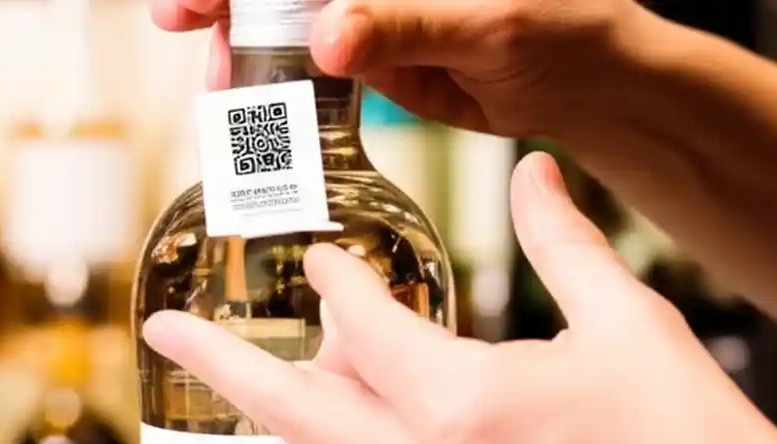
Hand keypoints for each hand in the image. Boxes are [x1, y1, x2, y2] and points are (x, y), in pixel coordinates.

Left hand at [142, 153, 776, 443]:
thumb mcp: (627, 320)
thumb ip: (561, 244)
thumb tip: (535, 177)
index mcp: (464, 403)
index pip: (364, 326)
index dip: (337, 283)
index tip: (326, 262)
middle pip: (294, 410)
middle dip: (221, 362)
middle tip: (166, 331)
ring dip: (288, 435)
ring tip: (265, 408)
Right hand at [150, 0, 663, 138]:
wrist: (589, 87)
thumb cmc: (562, 28)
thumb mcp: (486, 25)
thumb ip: (405, 27)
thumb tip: (328, 36)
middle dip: (227, 3)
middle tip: (187, 23)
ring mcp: (366, 16)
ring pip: (280, 22)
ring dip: (240, 46)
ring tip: (221, 81)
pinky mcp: (368, 57)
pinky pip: (304, 66)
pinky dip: (271, 85)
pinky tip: (245, 101)